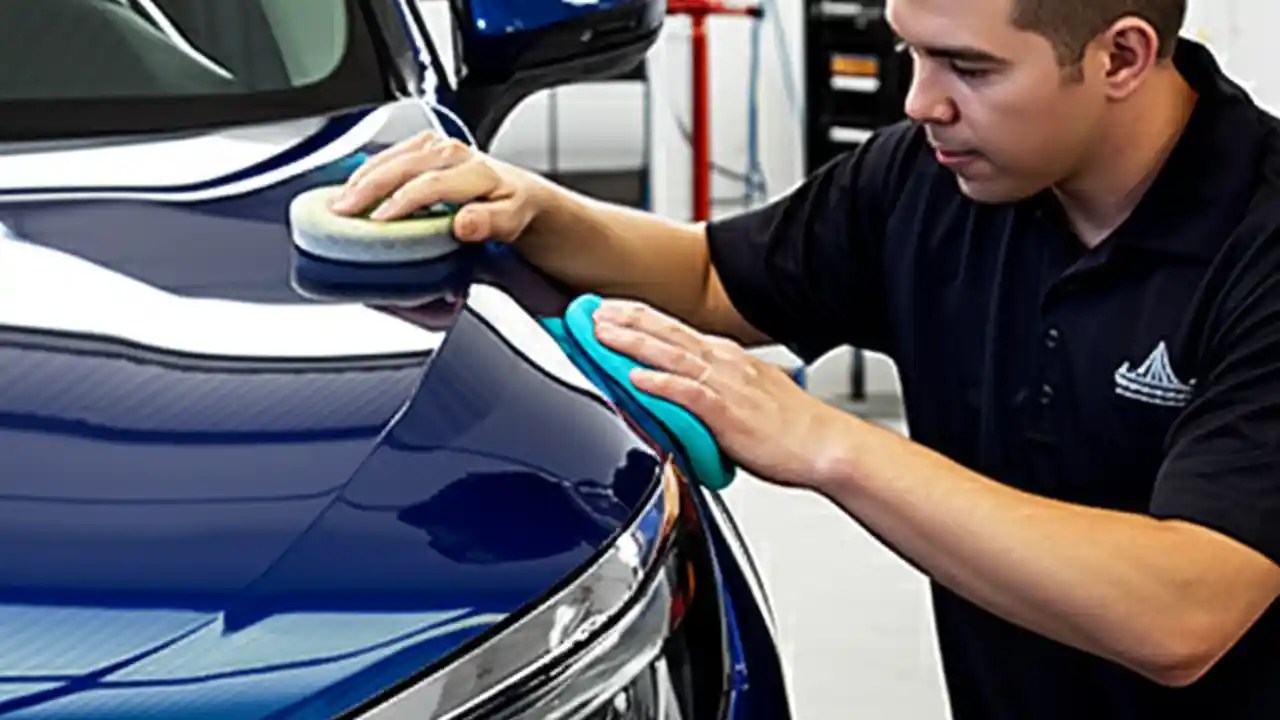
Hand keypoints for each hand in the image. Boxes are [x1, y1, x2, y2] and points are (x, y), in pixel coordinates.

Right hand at [328, 131, 548, 243]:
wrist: (518, 193)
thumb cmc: (510, 208)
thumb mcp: (510, 220)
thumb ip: (489, 222)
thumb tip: (463, 223)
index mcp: (474, 169)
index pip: (430, 184)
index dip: (402, 202)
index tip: (378, 221)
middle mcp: (453, 151)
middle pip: (404, 166)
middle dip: (369, 187)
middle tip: (342, 209)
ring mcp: (436, 146)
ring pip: (392, 156)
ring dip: (362, 177)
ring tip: (338, 199)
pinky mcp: (423, 147)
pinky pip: (390, 154)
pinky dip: (367, 170)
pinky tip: (351, 186)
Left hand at [592, 298, 856, 488]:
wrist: (825, 445)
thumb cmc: (790, 428)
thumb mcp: (746, 396)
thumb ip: (711, 390)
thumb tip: (686, 392)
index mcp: (726, 359)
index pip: (675, 330)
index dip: (640, 318)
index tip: (609, 310)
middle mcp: (724, 364)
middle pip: (667, 334)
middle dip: (626, 320)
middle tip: (590, 311)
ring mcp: (726, 385)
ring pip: (671, 356)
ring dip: (633, 343)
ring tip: (601, 335)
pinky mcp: (727, 412)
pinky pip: (688, 393)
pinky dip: (660, 383)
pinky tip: (634, 378)